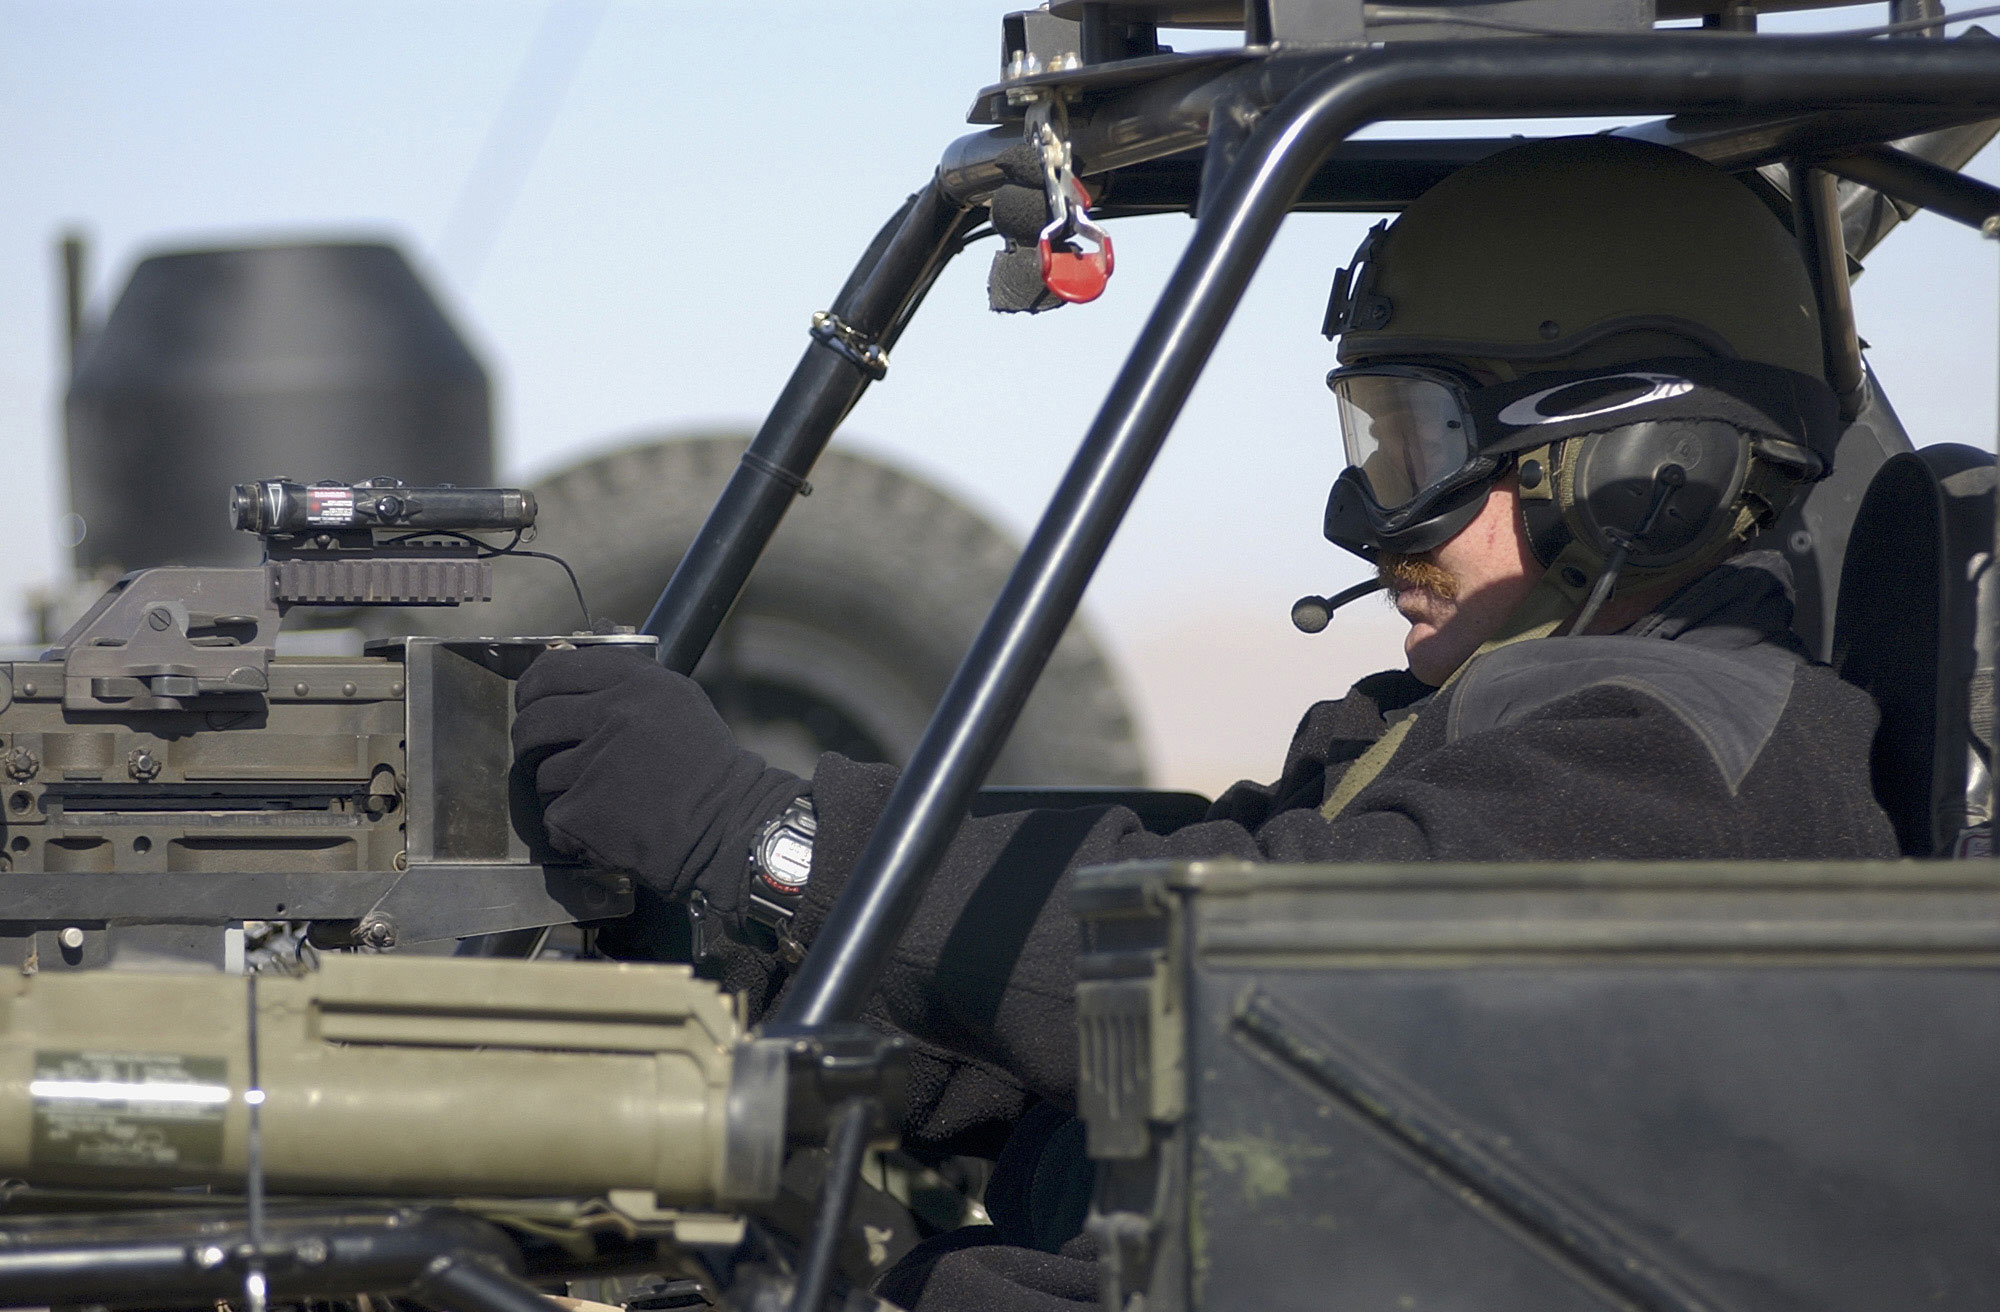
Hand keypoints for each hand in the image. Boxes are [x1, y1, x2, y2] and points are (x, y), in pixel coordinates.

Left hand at [511, 645, 803, 899]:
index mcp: (635, 682)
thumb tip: (576, 641)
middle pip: (534, 721)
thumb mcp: (676, 699)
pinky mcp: (583, 811)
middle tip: (547, 753)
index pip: (553, 671)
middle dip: (530, 741)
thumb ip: (626, 674)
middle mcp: (614, 714)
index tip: (533, 703)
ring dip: (561, 788)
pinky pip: (552, 815)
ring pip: (541, 773)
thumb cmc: (704, 765)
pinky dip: (571, 827)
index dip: (533, 689)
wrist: (729, 826)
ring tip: (600, 797)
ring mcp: (595, 764)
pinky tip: (604, 825)